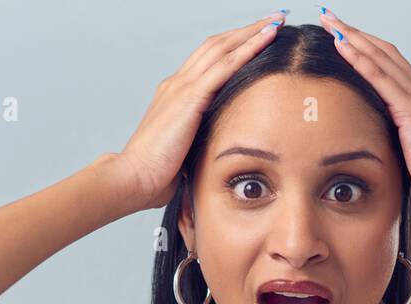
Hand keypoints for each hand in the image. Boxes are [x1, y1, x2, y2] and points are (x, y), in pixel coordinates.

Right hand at [113, 12, 287, 211]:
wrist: (134, 177)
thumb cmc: (156, 174)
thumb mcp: (185, 152)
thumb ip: (201, 142)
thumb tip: (219, 152)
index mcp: (175, 94)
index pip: (208, 60)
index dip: (233, 46)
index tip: (257, 39)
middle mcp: (177, 83)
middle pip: (217, 45)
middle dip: (246, 30)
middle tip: (273, 19)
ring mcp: (182, 87)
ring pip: (223, 48)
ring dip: (251, 32)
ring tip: (276, 22)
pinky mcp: (189, 98)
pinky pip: (225, 66)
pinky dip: (248, 49)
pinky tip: (266, 39)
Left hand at [317, 9, 410, 229]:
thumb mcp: (407, 160)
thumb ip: (393, 147)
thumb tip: (372, 150)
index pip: (389, 67)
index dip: (366, 49)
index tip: (341, 37)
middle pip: (384, 53)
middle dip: (355, 33)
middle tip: (330, 18)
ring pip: (381, 57)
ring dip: (353, 37)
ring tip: (330, 22)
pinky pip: (380, 77)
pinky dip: (360, 58)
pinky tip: (342, 45)